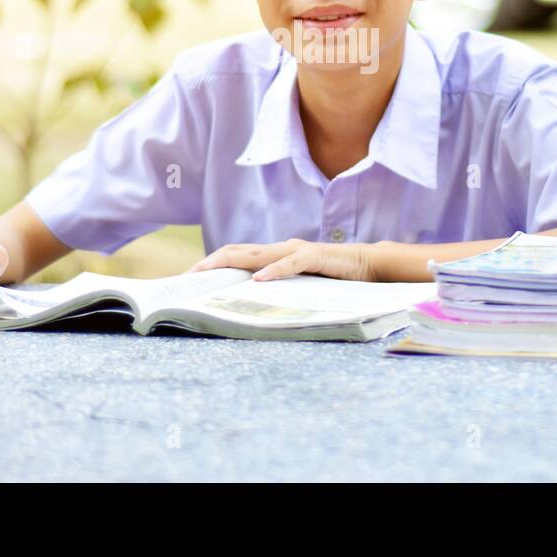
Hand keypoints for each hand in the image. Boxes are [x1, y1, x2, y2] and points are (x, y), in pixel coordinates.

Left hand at [185, 238, 379, 281]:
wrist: (368, 264)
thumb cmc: (333, 277)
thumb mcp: (299, 285)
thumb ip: (277, 290)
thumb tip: (248, 307)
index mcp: (275, 256)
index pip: (236, 256)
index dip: (212, 264)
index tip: (189, 279)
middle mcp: (281, 249)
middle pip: (238, 251)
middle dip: (211, 262)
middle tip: (188, 276)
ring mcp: (297, 251)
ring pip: (258, 254)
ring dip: (231, 261)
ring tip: (208, 271)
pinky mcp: (315, 256)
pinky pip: (291, 262)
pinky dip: (274, 270)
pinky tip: (258, 279)